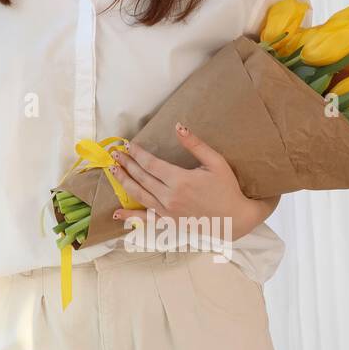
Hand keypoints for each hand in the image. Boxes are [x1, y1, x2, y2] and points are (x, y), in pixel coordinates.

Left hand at [109, 123, 271, 239]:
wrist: (235, 219)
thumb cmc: (227, 188)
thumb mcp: (216, 162)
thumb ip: (195, 145)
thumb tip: (179, 126)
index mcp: (180, 180)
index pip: (151, 164)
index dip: (137, 153)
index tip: (128, 144)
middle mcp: (170, 197)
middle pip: (141, 177)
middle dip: (126, 164)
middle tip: (115, 153)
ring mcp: (168, 212)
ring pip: (139, 195)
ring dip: (123, 182)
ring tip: (112, 170)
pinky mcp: (169, 223)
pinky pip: (145, 220)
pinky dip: (130, 216)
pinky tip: (116, 213)